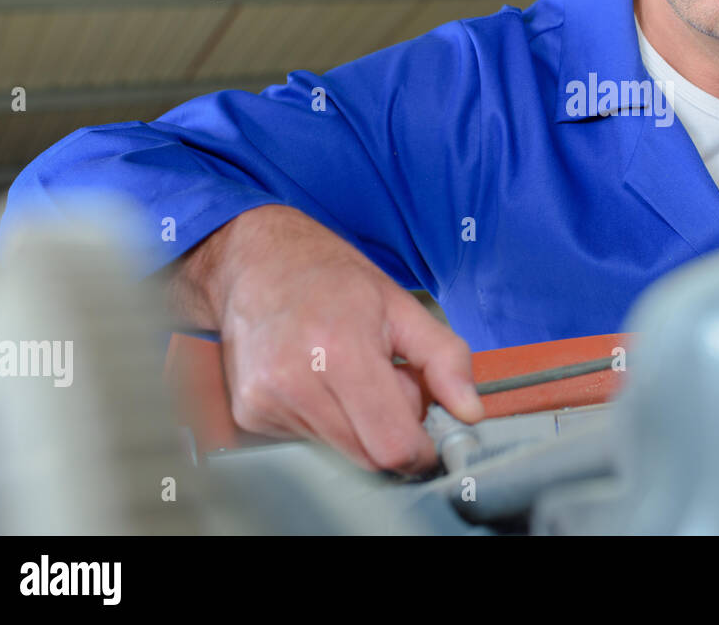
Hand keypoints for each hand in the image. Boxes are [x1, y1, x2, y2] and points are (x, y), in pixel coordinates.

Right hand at [171, 204, 482, 471]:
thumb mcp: (401, 305)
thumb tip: (470, 411)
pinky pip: (308, 441)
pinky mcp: (248, 413)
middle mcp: (294, 382)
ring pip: (340, 451)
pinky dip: (327, 420)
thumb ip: (445, 359)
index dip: (420, 449)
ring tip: (351, 374)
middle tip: (388, 384)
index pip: (391, 446)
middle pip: (368, 456)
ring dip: (360, 425)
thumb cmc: (331, 278)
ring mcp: (265, 401)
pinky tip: (319, 380)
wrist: (255, 261)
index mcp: (341, 351)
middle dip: (392, 431)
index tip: (429, 434)